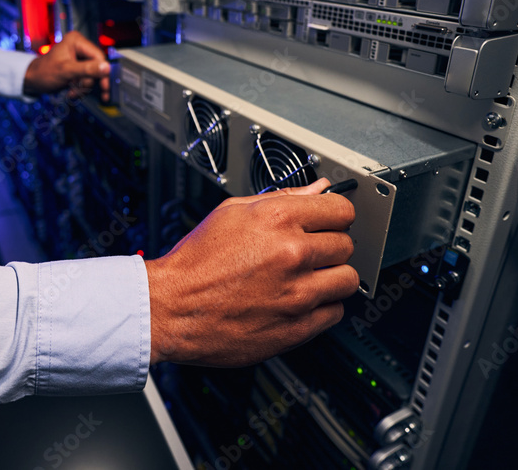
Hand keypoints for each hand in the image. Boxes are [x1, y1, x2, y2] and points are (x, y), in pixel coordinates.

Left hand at [23, 31, 110, 100]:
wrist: (32, 80)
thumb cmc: (43, 72)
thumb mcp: (66, 71)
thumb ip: (87, 69)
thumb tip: (106, 67)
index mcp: (77, 41)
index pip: (99, 56)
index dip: (102, 72)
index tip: (105, 86)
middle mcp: (80, 47)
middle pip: (97, 67)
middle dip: (89, 81)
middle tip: (82, 90)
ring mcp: (79, 58)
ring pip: (93, 75)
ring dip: (84, 86)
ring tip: (72, 90)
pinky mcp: (78, 67)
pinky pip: (87, 79)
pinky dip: (81, 87)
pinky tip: (72, 90)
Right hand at [146, 178, 358, 366]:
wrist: (170, 309)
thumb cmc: (195, 263)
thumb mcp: (231, 212)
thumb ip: (280, 198)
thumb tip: (317, 190)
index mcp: (277, 219)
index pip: (342, 210)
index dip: (335, 214)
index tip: (329, 221)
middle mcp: (292, 254)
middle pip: (347, 244)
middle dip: (330, 246)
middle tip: (309, 252)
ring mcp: (297, 293)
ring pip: (347, 280)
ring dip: (332, 277)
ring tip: (308, 278)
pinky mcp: (297, 327)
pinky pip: (335, 313)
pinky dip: (322, 307)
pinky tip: (299, 300)